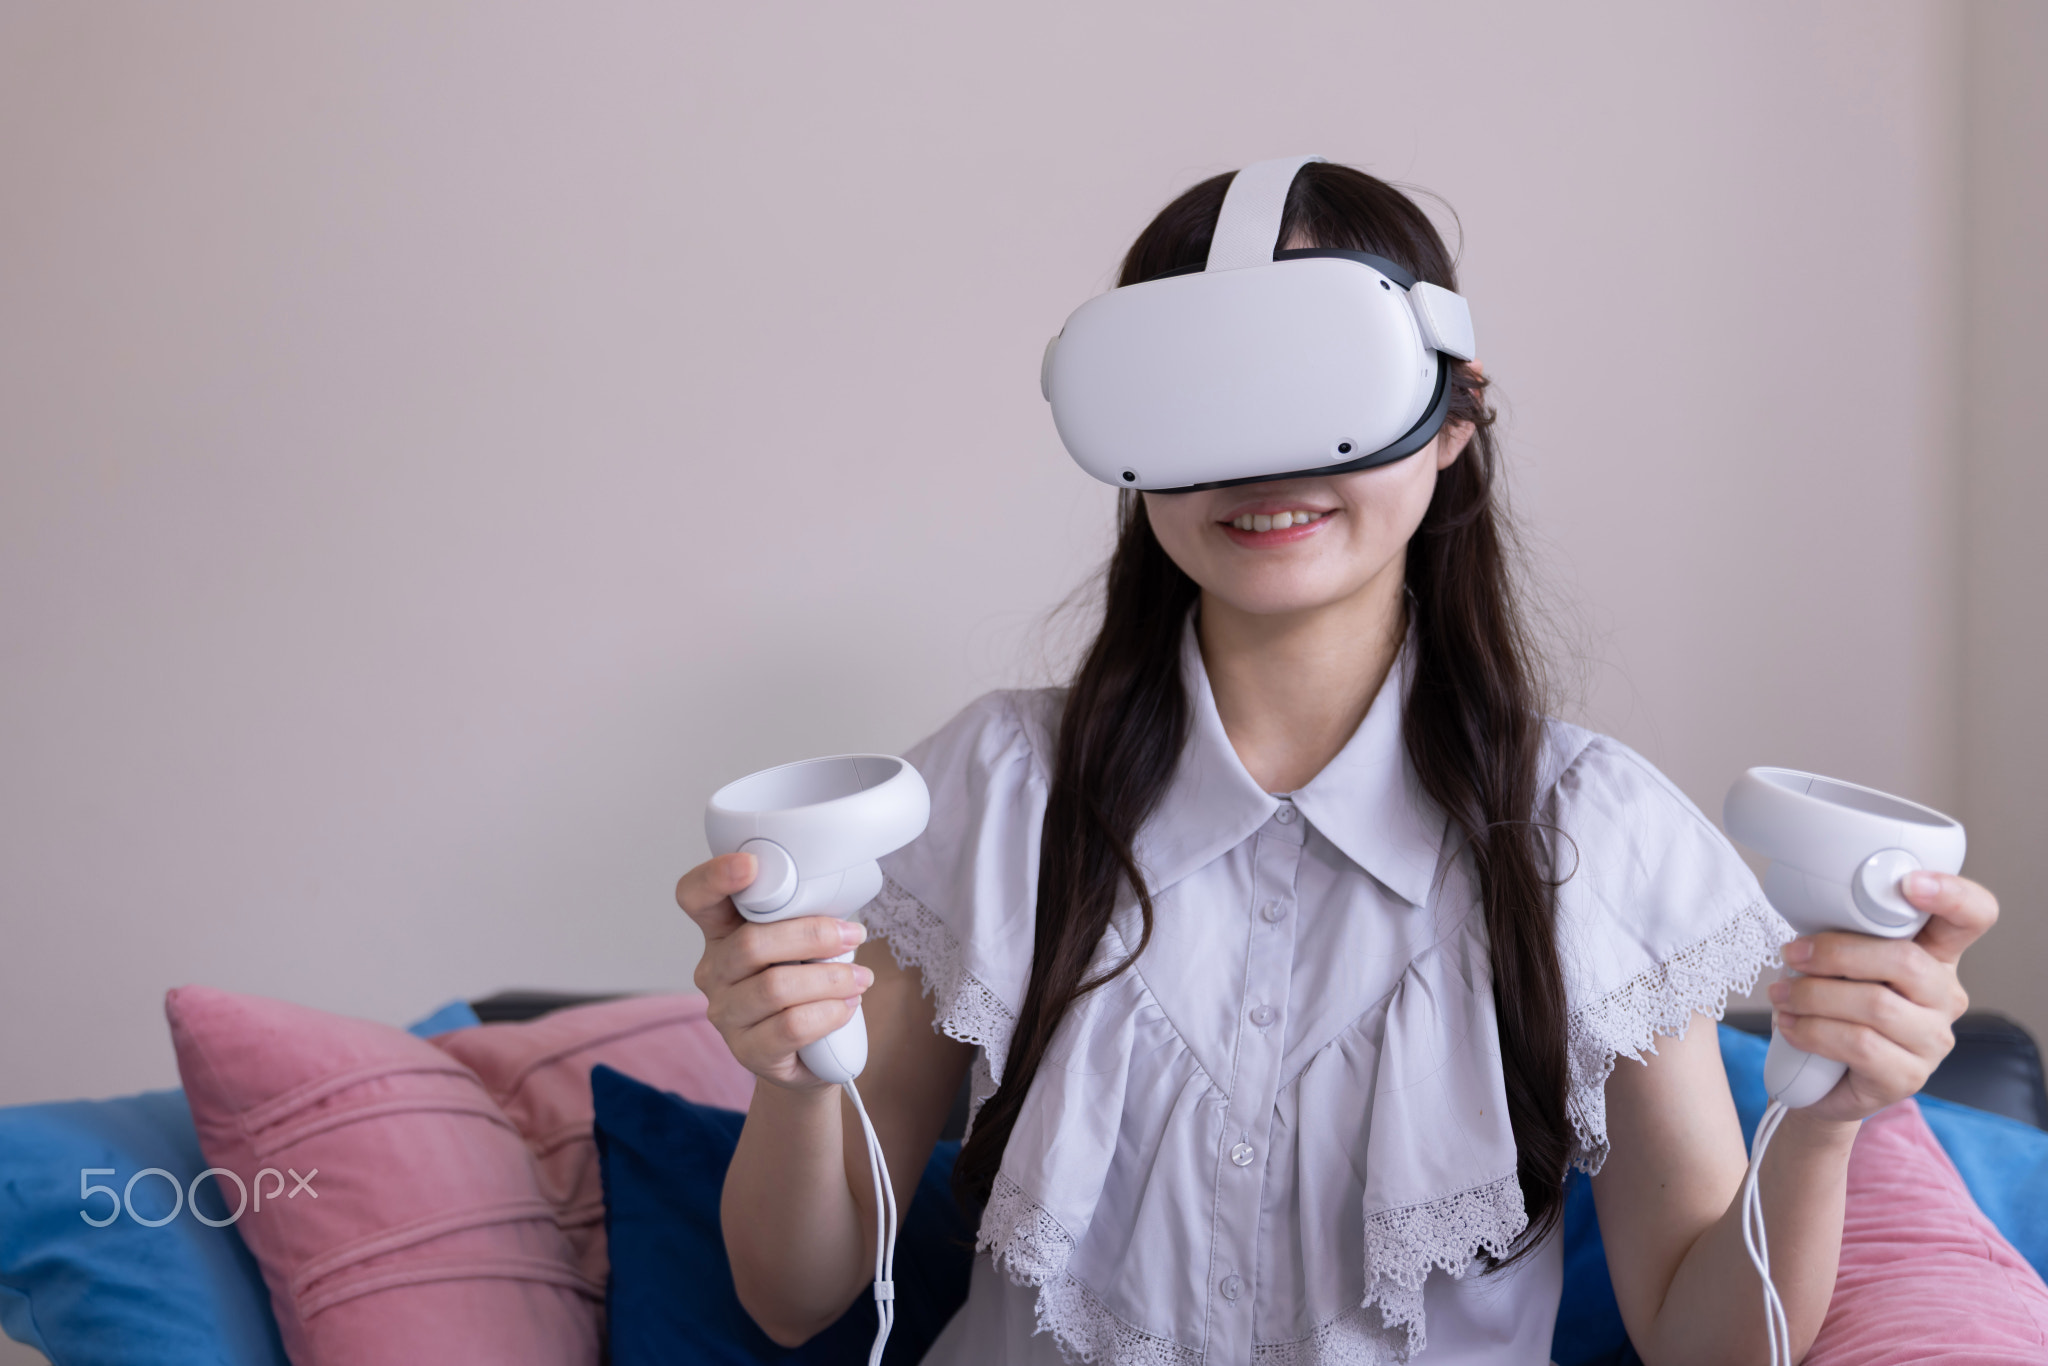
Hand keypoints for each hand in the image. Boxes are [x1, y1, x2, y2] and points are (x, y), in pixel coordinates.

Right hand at [676, 852, 873, 1090]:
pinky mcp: (747, 1050)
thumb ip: (804, 914)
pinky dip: (828, 1013)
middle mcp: (713, 971)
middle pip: (751, 944)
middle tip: (854, 936)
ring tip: (861, 978)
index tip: (751, 864)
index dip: (714, 877)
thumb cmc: (806, 986)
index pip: (696, 897)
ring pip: (775, 987)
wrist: (810, 1056)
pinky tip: (847, 1007)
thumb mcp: (802, 943)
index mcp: (722, 932)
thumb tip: (839, 891)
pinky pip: (790, 1026)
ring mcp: (726, 1013)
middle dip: (813, 935)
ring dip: (830, 979)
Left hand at [1768, 872, 1998, 1121]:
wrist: (1817, 1078)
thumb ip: (1844, 930)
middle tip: (1791, 955)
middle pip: (1906, 961)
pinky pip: (1860, 1045)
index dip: (1952, 894)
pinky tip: (1790, 1026)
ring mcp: (1932, 1039)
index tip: (1909, 883)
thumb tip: (1811, 903)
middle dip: (1836, 954)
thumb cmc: (1830, 1006)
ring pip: (1876, 1005)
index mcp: (1934, 954)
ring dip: (1814, 996)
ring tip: (1781, 996)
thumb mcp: (1838, 961)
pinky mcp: (1908, 1076)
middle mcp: (1944, 995)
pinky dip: (1813, 1031)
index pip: (1972, 916)